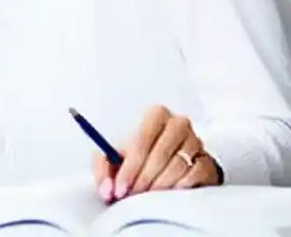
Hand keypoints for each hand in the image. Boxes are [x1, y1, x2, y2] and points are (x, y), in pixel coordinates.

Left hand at [92, 105, 220, 203]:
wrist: (174, 163)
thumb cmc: (142, 156)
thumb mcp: (116, 156)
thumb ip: (103, 168)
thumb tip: (106, 189)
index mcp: (155, 115)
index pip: (141, 140)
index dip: (129, 167)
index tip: (120, 187)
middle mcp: (179, 124)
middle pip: (159, 155)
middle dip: (142, 179)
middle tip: (131, 195)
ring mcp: (197, 143)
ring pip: (176, 168)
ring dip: (158, 187)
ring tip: (145, 196)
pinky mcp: (207, 163)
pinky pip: (192, 178)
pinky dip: (176, 189)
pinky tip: (165, 194)